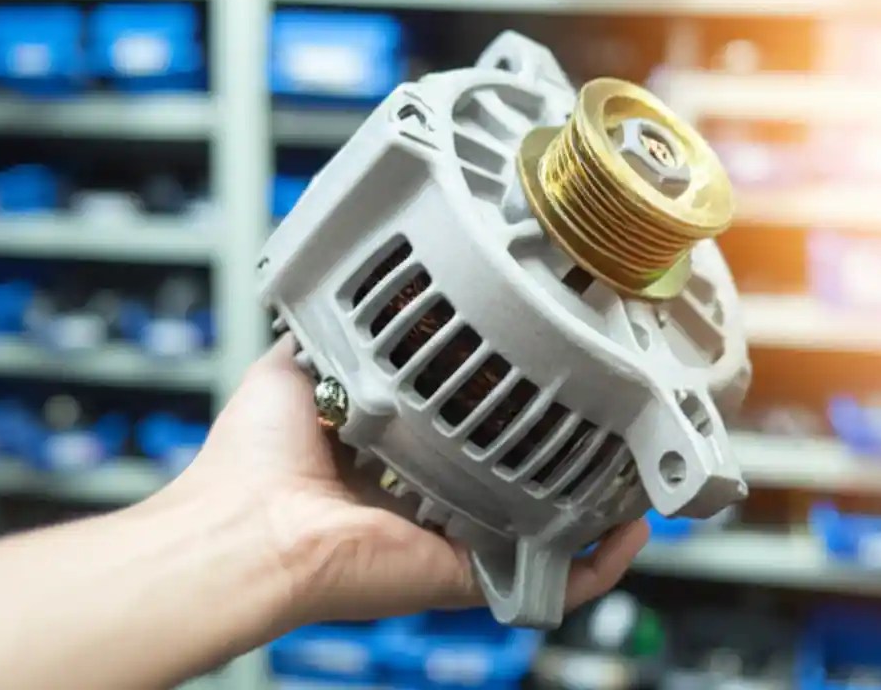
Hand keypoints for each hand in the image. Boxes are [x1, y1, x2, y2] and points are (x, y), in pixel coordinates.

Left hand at [169, 336, 649, 629]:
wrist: (246, 529)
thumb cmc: (254, 464)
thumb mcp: (298, 368)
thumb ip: (333, 336)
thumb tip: (345, 295)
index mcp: (400, 458)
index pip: (472, 427)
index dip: (510, 398)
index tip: (543, 367)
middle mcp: (434, 501)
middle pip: (518, 476)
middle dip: (565, 448)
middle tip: (605, 412)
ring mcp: (457, 539)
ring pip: (547, 528)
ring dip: (597, 504)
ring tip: (634, 465)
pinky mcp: (470, 573)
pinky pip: (550, 583)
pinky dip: (599, 565)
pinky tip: (630, 529)